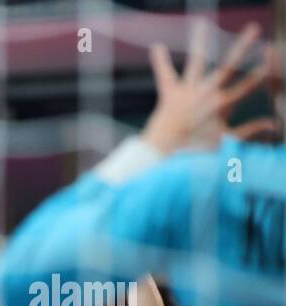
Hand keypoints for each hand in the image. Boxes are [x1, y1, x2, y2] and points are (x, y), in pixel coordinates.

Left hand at [141, 22, 277, 153]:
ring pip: (196, 62)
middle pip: (229, 66)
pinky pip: (164, 74)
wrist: (167, 157)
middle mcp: (207, 94)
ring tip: (202, 23)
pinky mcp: (170, 94)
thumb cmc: (197, 152)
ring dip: (200, 41)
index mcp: (223, 104)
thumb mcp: (227, 141)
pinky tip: (156, 46)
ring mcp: (189, 92)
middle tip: (254, 28)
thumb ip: (251, 130)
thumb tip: (275, 125)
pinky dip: (160, 60)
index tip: (272, 53)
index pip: (249, 83)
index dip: (263, 69)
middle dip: (243, 46)